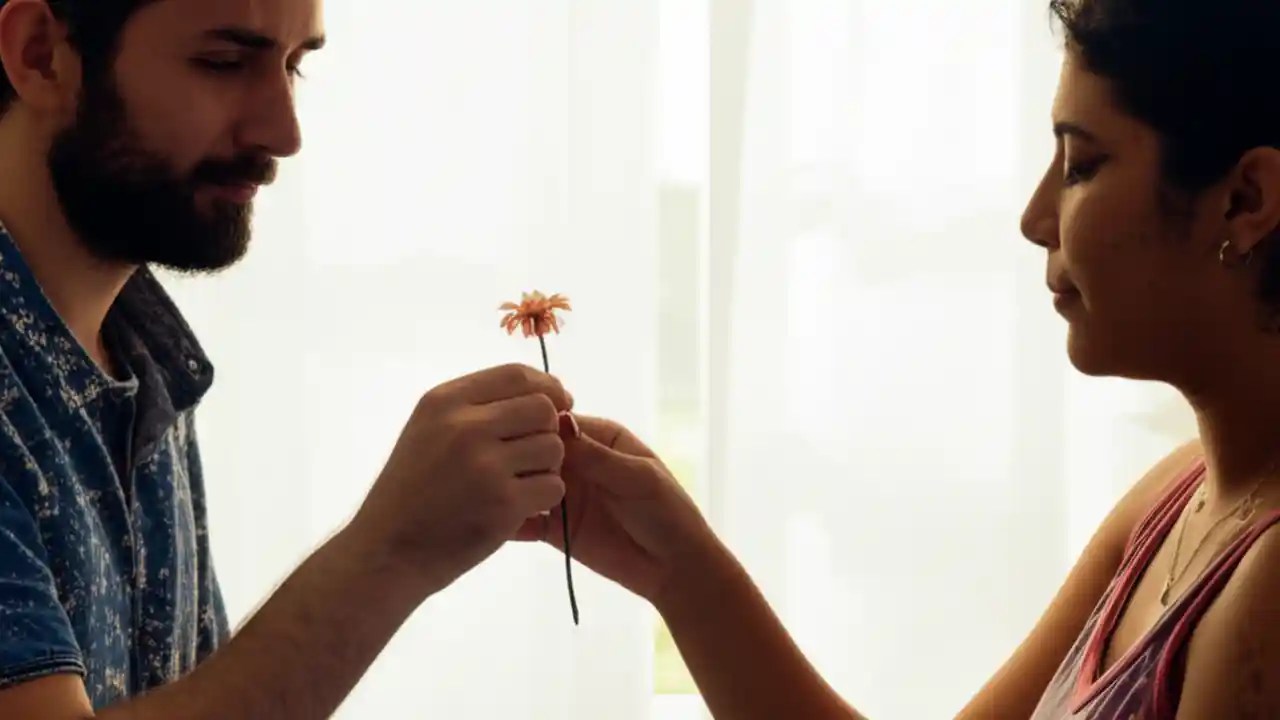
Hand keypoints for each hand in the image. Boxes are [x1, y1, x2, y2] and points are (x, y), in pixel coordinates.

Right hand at [349, 364, 572, 595]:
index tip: (558, 402)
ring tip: (521, 483)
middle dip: (549, 429)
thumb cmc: (410, 493)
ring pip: (553, 447)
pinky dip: (544, 498)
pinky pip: (552, 486)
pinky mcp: (503, 503)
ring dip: (547, 466)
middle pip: (542, 408)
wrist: (386, 552)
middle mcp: (465, 427)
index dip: (546, 386)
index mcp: (444, 402)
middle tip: (535, 453)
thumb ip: (475, 409)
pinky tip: (520, 507)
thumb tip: (544, 395)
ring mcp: (486, 465)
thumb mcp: (427, 431)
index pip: (515, 374)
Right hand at [514, 415, 719, 604]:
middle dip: (519, 458)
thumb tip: (559, 427)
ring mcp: (563, 495)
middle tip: (508, 471)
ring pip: (525, 484)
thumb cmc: (667, 513)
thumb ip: (599, 457)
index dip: (538, 428)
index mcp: (601, 438)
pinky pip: (525, 521)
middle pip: (536, 451)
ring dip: (509, 487)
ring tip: (493, 494)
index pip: (560, 424)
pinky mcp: (554, 529)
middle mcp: (578, 462)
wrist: (674, 567)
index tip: (520, 438)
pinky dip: (509, 521)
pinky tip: (495, 523)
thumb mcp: (639, 479)